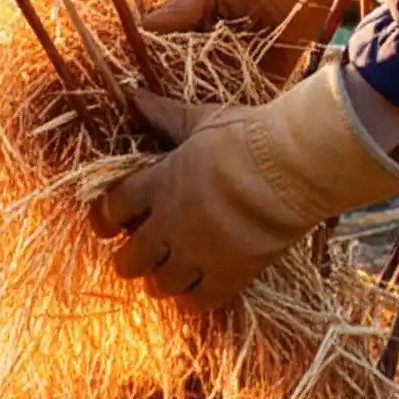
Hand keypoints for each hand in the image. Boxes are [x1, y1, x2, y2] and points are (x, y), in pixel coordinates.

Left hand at [90, 62, 398, 311]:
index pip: (110, 210)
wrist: (295, 166)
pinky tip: (196, 290)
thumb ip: (165, 115)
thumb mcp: (203, 121)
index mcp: (159, 183)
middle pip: (129, 259)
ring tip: (169, 273)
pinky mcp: (229, 274)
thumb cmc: (250, 136)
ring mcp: (198, 253)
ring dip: (159, 281)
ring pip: (159, 285)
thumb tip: (132, 96)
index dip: (103, 220)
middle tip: (139, 254)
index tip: (108, 224)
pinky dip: (191, 301)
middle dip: (129, 259)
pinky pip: (198, 303)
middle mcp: (171, 224)